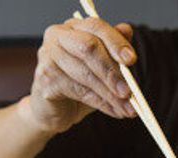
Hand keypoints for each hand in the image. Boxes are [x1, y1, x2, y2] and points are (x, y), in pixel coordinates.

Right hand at [26, 18, 137, 133]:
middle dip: (112, 72)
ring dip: (110, 94)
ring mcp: (48, 56)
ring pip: (85, 74)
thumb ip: (113, 50)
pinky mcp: (46, 79)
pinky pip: (79, 91)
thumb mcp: (101, 67)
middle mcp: (57, 36)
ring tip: (128, 108)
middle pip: (89, 48)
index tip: (131, 59)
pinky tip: (114, 111)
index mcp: (73, 27)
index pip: (96, 26)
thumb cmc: (78, 85)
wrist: (53, 110)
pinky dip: (101, 103)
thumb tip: (127, 30)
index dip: (116, 42)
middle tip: (129, 92)